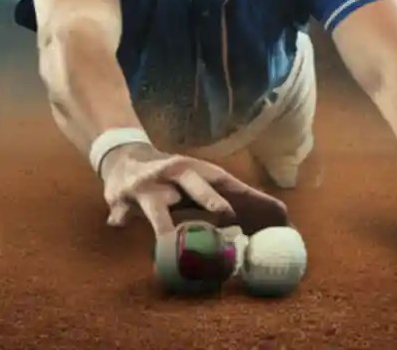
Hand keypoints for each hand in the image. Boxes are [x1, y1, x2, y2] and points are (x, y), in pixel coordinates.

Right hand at [99, 144, 288, 234]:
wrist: (122, 155)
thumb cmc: (171, 177)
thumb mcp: (197, 184)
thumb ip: (228, 201)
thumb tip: (277, 218)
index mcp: (198, 171)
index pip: (229, 184)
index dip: (252, 197)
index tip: (277, 214)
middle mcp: (176, 174)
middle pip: (197, 185)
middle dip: (211, 200)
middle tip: (228, 217)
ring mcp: (149, 186)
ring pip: (158, 205)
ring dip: (164, 224)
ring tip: (167, 241)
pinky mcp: (123, 196)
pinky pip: (122, 211)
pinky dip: (120, 217)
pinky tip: (118, 225)